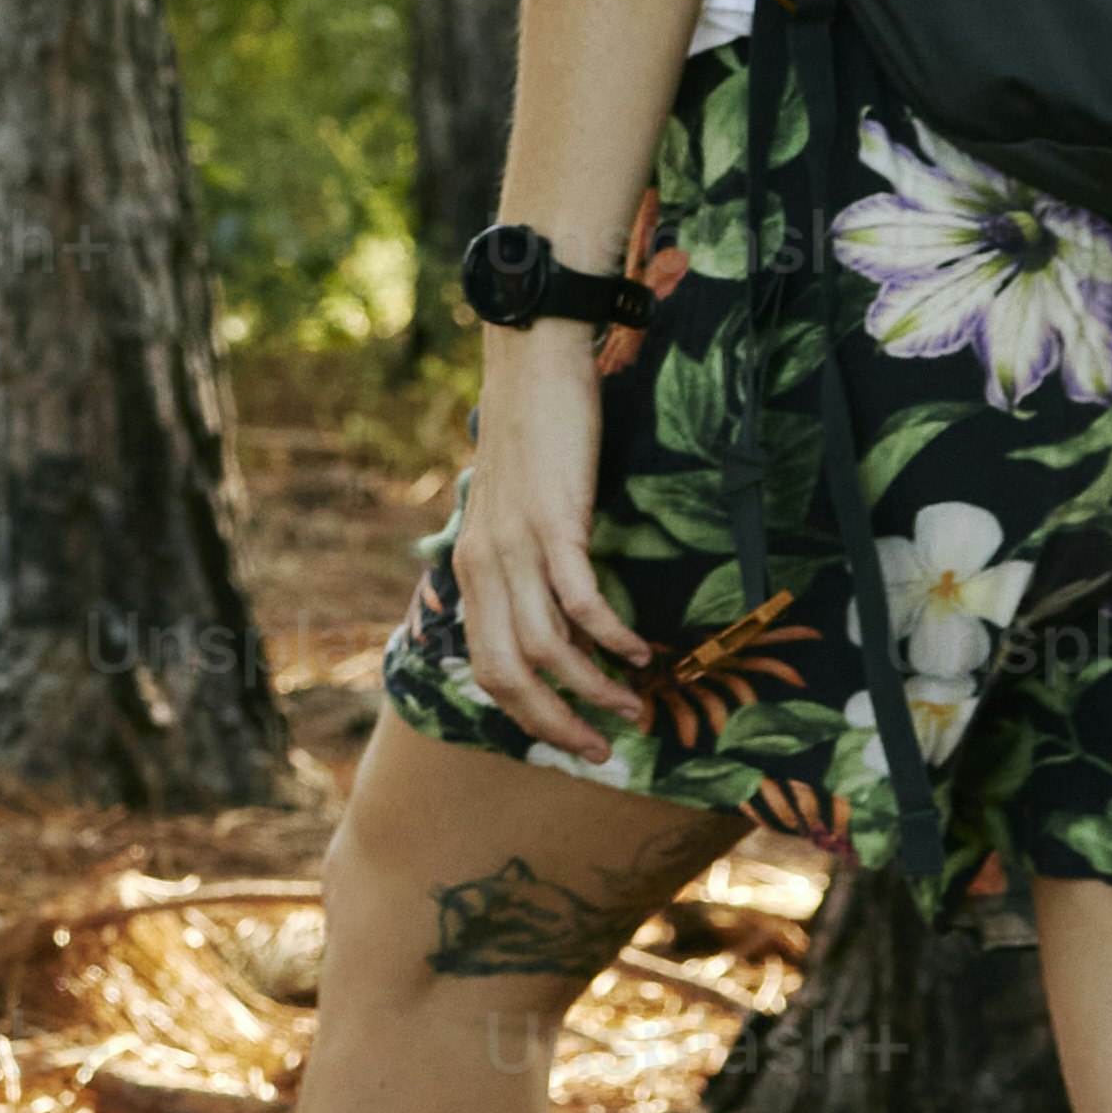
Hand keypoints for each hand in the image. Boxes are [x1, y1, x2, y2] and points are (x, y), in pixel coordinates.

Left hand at [441, 326, 645, 763]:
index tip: (571, 739)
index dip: (528, 714)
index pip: (487, 667)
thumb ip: (525, 569)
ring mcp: (514, 544)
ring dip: (593, 689)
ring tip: (635, 705)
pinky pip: (579, 599)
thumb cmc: (532, 439)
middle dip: (555, 724)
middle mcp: (482, 565)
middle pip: (508, 675)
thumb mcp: (514, 514)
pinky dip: (610, 636)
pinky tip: (640, 652)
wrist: (531, 363)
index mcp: (471, 570)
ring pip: (546, 649)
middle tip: (602, 749)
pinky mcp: (551, 520)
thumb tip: (563, 627)